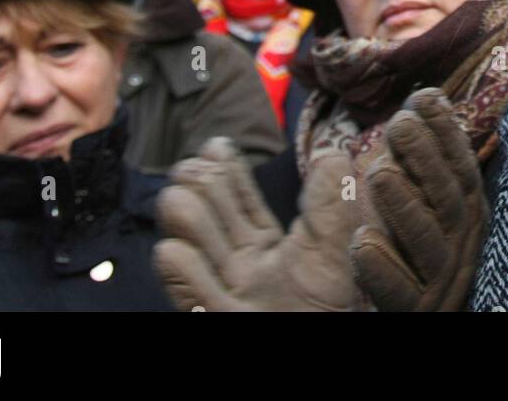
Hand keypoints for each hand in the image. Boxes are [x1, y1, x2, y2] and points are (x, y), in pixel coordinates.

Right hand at [154, 138, 358, 310]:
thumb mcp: (337, 252)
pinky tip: (170, 250)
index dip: (227, 173)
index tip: (216, 146)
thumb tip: (333, 153)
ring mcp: (225, 299)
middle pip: (212, 221)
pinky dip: (182, 278)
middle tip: (193, 168)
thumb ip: (330, 205)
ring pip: (197, 255)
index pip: (240, 204)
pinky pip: (192, 303)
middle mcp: (240, 271)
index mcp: (266, 250)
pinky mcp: (213, 323)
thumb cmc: (329, 309)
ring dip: (186, 226)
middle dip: (200, 192)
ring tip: (176, 198)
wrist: (317, 360)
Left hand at [350, 88, 488, 311]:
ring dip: (406, 206)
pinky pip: (401, 295)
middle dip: (427, 159)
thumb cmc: (399, 263)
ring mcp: (438, 285)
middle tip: (399, 124)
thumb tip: (410, 104)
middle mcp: (457, 250)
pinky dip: (384, 268)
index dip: (447, 134)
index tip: (426, 97)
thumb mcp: (406, 211)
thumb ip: (404, 166)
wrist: (379, 325)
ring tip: (378, 173)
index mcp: (459, 221)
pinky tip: (361, 242)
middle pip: (449, 201)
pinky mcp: (412, 314)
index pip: (459, 171)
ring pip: (430, 245)